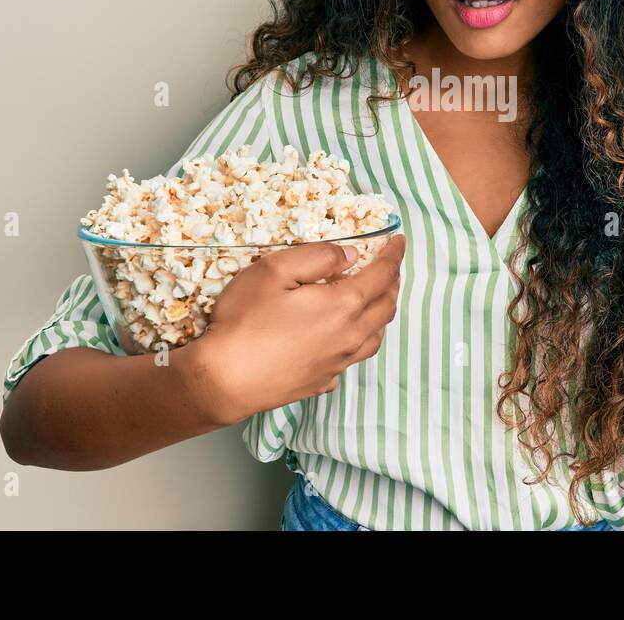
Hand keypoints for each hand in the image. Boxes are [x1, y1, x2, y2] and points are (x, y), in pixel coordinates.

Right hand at [185, 233, 405, 425]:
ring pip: (375, 336)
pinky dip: (360, 340)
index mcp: (344, 305)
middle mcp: (350, 336)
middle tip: (389, 266)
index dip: (393, 254)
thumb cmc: (245, 321)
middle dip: (392, 282)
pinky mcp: (323, 382)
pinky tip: (347, 338)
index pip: (382, 275)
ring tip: (376, 299)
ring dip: (381, 312)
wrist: (224, 381)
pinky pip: (353, 358)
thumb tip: (350, 255)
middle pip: (386, 306)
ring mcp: (338, 363)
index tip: (399, 241)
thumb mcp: (274, 270)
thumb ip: (318, 257)